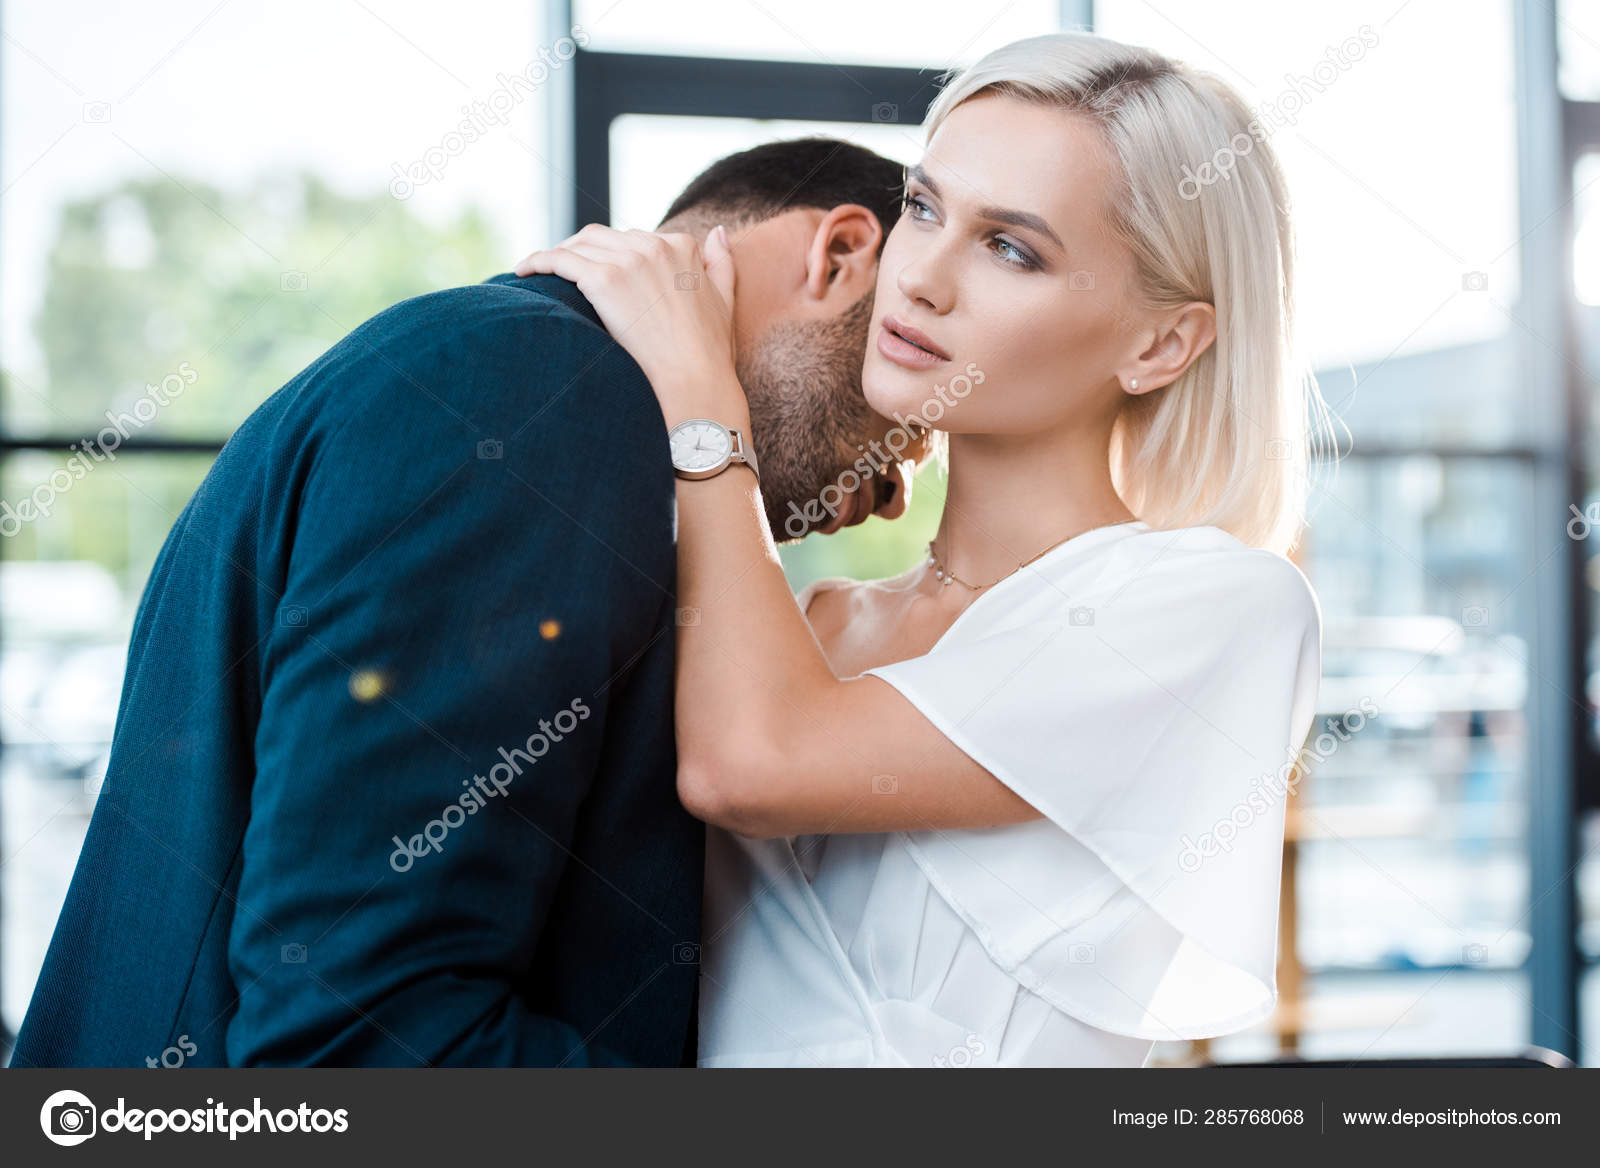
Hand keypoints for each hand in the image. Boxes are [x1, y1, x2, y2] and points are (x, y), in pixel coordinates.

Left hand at [513, 225, 744, 424]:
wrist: (695, 382)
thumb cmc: (709, 352)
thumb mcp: (725, 300)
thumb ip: (721, 262)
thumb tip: (718, 232)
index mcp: (682, 246)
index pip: (635, 238)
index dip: (613, 254)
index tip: (598, 269)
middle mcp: (654, 245)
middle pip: (603, 236)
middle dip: (582, 250)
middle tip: (561, 269)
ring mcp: (628, 261)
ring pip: (580, 243)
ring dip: (558, 253)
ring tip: (541, 270)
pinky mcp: (603, 280)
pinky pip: (559, 260)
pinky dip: (538, 260)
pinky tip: (523, 271)